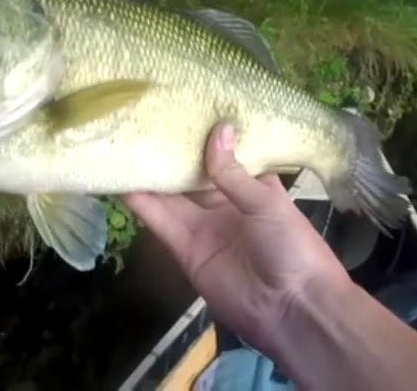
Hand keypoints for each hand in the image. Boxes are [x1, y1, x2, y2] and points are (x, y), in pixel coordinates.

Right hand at [124, 123, 352, 356]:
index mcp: (254, 189)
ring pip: (171, 196)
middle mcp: (226, 205)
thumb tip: (219, 128)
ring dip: (150, 174)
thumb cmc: (292, 246)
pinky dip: (143, 203)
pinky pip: (162, 222)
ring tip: (125, 143)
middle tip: (144, 121)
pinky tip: (123, 180)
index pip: (224, 158)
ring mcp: (204, 228)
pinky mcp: (186, 250)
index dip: (205, 137)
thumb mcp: (266, 202)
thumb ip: (233, 171)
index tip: (184, 108)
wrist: (293, 309)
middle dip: (171, 153)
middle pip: (192, 176)